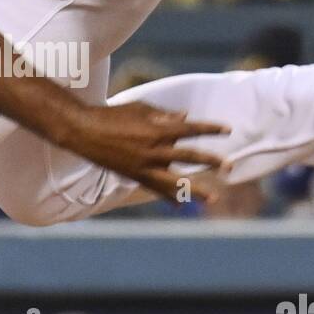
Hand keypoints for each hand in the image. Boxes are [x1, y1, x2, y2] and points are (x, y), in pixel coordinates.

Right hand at [55, 101, 227, 202]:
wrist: (84, 131)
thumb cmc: (113, 115)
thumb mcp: (141, 109)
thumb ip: (165, 115)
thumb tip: (186, 117)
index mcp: (157, 129)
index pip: (191, 128)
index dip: (210, 128)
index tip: (228, 130)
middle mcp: (154, 150)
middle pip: (189, 156)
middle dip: (211, 161)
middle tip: (229, 166)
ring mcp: (144, 165)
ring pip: (175, 180)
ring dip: (195, 190)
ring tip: (213, 198)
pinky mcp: (134, 175)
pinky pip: (156, 188)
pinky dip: (168, 196)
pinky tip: (180, 205)